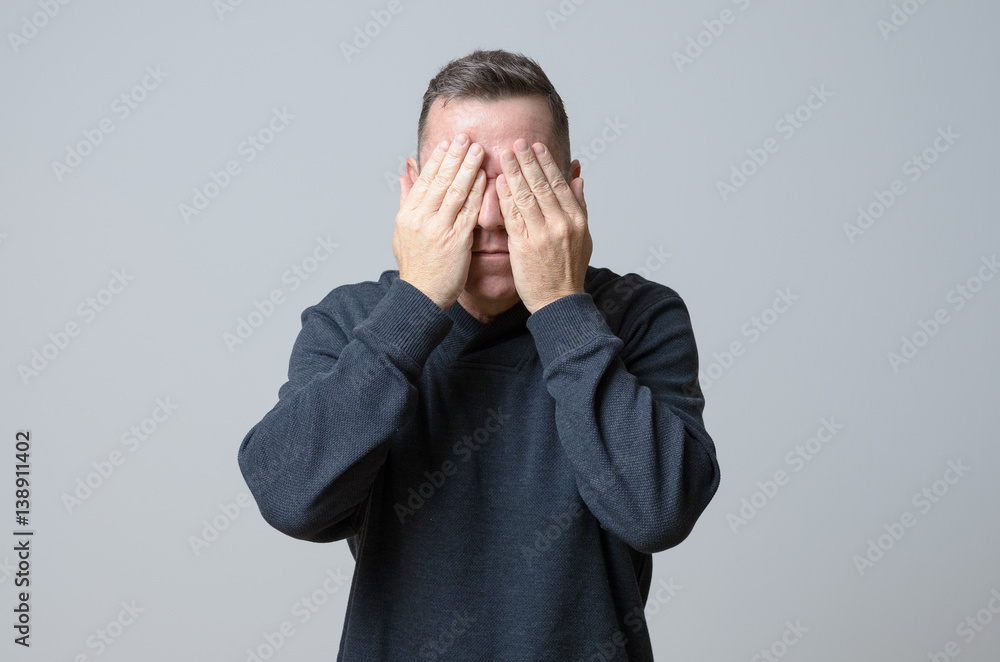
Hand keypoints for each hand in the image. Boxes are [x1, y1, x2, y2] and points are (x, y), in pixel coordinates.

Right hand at [393, 133, 486, 309]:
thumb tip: (406, 170)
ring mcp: (439, 229)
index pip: (424, 179)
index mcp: (408, 214)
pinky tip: (485, 179)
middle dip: (455, 157)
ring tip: (478, 150)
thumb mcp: (401, 228)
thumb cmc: (415, 264)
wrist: (421, 295)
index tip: (449, 142)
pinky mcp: (457, 241)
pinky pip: (469, 212)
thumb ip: (406, 197)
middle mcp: (422, 218)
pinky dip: (477, 193)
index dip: (438, 159)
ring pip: (455, 192)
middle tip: (466, 137)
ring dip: (468, 169)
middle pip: (440, 180)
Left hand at [496, 139, 591, 313]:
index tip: (536, 147)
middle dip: (528, 161)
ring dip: (515, 172)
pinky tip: (500, 181)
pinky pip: (513, 215)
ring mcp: (542, 234)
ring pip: (526, 196)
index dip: (546, 163)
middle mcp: (561, 223)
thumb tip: (578, 176)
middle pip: (542, 185)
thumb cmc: (569, 269)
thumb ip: (580, 204)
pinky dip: (506, 196)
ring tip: (505, 154)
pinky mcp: (524, 245)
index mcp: (576, 219)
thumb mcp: (583, 235)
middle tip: (517, 142)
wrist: (559, 300)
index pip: (559, 184)